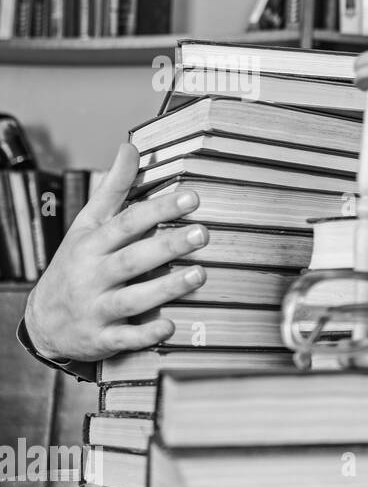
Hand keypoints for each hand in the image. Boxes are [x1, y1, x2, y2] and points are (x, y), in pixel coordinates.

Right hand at [24, 143, 209, 361]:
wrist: (43, 320)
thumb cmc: (76, 265)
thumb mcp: (87, 225)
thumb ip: (113, 189)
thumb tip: (131, 147)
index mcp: (92, 244)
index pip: (127, 223)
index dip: (159, 209)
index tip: (192, 196)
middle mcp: (93, 275)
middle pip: (132, 259)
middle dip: (168, 247)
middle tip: (204, 233)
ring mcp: (97, 308)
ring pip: (132, 299)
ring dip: (166, 288)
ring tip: (201, 275)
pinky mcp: (102, 339)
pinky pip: (125, 338)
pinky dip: (146, 335)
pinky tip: (171, 327)